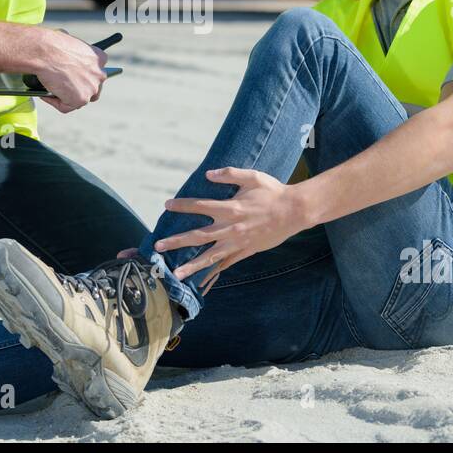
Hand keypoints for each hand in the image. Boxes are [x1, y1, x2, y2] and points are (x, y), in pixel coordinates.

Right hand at [34, 28, 106, 112]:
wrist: (46, 51)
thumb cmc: (53, 44)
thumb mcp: (69, 44)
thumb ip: (73, 56)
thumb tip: (64, 62)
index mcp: (99, 58)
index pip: (96, 72)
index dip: (84, 76)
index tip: (73, 77)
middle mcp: (99, 74)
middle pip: (92, 88)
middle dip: (78, 89)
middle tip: (63, 88)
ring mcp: (91, 88)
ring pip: (79, 99)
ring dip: (66, 97)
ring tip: (51, 91)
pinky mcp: (80, 99)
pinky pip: (65, 107)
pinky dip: (54, 102)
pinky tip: (45, 95)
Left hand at [155, 168, 301, 291]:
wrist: (295, 211)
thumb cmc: (273, 192)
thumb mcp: (252, 176)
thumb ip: (229, 174)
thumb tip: (208, 174)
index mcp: (231, 208)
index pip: (200, 207)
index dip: (182, 206)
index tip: (167, 205)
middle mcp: (231, 228)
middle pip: (198, 236)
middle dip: (176, 242)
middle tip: (158, 246)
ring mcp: (238, 242)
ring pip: (210, 256)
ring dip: (192, 265)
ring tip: (176, 274)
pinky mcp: (246, 251)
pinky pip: (227, 263)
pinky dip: (214, 271)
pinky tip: (202, 278)